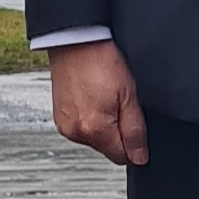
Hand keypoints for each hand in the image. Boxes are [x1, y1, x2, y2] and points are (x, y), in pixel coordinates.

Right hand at [49, 38, 148, 166]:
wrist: (75, 41)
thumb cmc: (101, 61)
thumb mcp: (129, 95)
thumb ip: (135, 130)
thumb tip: (139, 157)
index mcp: (94, 130)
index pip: (122, 157)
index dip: (134, 143)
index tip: (135, 122)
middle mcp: (75, 132)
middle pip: (108, 148)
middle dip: (118, 131)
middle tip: (120, 102)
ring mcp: (64, 125)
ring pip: (95, 138)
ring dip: (104, 125)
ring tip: (104, 96)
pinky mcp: (59, 117)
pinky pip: (82, 127)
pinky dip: (91, 117)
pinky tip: (93, 97)